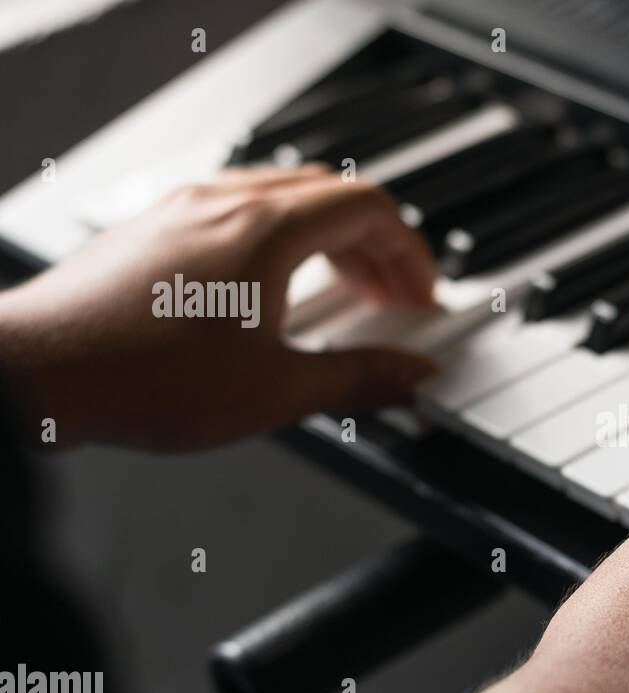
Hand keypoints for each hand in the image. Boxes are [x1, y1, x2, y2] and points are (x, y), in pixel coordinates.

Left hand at [0, 166, 436, 449]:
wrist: (35, 372)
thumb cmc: (137, 377)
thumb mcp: (274, 390)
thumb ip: (357, 380)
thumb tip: (410, 379)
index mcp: (267, 233)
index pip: (369, 210)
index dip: (410, 252)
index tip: (421, 293)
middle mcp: (226, 204)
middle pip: (332, 196)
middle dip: (376, 245)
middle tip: (393, 296)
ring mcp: (185, 209)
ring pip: (285, 196)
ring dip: (330, 238)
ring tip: (342, 291)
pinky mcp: (156, 227)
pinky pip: (242, 208)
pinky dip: (283, 237)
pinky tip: (276, 288)